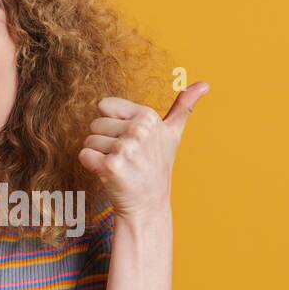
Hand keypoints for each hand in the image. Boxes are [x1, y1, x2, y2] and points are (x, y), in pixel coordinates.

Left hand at [78, 81, 208, 221]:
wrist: (148, 205)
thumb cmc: (157, 167)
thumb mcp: (172, 135)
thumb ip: (184, 107)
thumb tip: (205, 84)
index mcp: (148, 116)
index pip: (105, 106)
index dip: (113, 124)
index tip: (129, 139)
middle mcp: (138, 130)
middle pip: (95, 124)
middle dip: (105, 141)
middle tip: (125, 158)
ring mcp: (124, 148)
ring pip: (89, 140)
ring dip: (98, 155)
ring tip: (119, 166)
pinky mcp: (109, 166)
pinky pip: (84, 155)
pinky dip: (90, 166)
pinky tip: (109, 174)